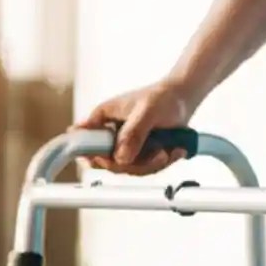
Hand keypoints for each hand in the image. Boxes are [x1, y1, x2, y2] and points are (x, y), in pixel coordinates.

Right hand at [74, 79, 198, 174]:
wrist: (182, 99)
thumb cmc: (161, 96)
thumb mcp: (147, 111)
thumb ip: (133, 133)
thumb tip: (120, 158)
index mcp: (102, 118)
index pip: (82, 140)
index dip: (89, 154)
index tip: (105, 159)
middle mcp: (110, 135)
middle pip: (107, 162)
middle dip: (132, 163)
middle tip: (157, 154)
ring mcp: (125, 147)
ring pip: (129, 168)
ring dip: (151, 164)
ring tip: (168, 151)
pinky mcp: (140, 155)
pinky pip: (145, 169)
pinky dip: (161, 163)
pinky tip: (174, 151)